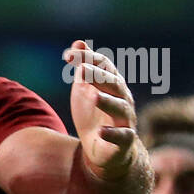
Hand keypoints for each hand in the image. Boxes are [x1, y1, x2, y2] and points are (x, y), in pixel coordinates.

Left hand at [64, 40, 137, 180]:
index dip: (88, 59)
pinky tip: (100, 131)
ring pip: (120, 107)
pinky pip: (122, 136)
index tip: (68, 56)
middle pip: (113, 84)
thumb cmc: (95, 114)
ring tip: (93, 96)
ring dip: (107, 101)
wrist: (103, 149)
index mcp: (112, 84)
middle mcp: (122, 98)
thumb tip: (77, 43)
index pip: (104, 66)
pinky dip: (112, 133)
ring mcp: (125, 119)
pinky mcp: (123, 141)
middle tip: (82, 70)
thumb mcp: (85, 89)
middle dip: (99, 76)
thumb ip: (83, 67)